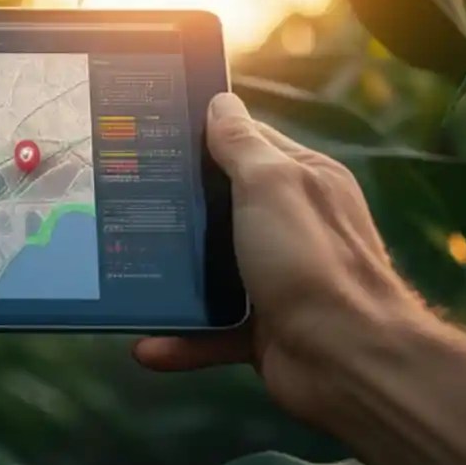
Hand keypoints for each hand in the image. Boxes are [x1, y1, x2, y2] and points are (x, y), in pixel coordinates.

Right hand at [134, 93, 426, 420]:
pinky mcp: (262, 329)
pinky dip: (182, 338)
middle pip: (221, 206)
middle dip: (174, 207)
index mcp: (302, 180)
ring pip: (210, 270)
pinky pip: (212, 329)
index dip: (201, 137)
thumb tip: (221, 102)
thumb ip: (242, 144)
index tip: (147, 136)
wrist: (348, 361)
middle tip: (117, 201)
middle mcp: (290, 225)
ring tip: (122, 272)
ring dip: (171, 277)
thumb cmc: (310, 260)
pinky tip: (148, 344)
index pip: (247, 143)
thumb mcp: (270, 185)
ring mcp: (276, 278)